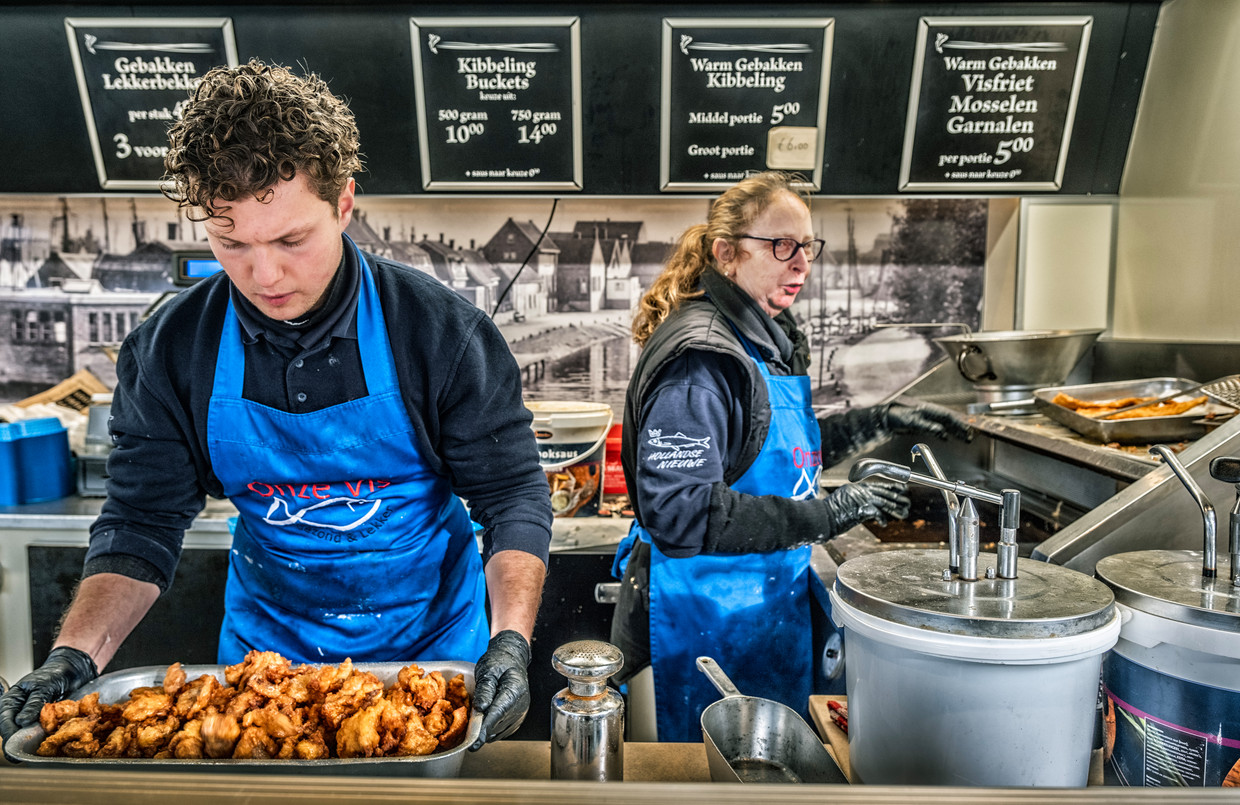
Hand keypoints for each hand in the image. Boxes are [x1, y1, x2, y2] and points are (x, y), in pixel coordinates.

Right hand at [0, 646, 97, 745]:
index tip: (14, 744)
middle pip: (11, 731)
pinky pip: (38, 733)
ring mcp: (28, 718)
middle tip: (24, 755)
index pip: (4, 720)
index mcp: (10, 701)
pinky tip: (48, 745)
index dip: (8, 734)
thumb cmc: (52, 676)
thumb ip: (33, 704)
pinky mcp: (39, 723)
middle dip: (17, 743)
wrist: (69, 672)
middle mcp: (16, 712)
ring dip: (30, 742)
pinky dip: (42, 739)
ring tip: (36, 752)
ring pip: (24, 735)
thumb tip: (21, 721)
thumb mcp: (43, 687)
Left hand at [468, 630, 530, 750]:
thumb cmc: (499, 662)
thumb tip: (480, 708)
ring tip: (475, 721)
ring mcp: (521, 713)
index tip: (473, 742)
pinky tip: (484, 722)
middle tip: (465, 728)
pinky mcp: (517, 718)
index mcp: (514, 691)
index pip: (497, 714)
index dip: (484, 729)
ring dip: (486, 731)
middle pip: (497, 726)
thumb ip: (485, 689)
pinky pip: (503, 731)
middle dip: (481, 730)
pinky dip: (492, 730)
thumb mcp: (488, 670)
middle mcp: (521, 705)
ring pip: (499, 732)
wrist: (512, 659)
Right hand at [822, 480, 910, 529]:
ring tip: (904, 513)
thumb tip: (867, 508)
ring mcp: (861, 499)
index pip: (878, 486)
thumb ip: (856, 501)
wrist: (820, 518)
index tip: (901, 489)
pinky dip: (882, 519)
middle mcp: (860, 491)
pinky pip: (878, 513)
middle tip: (907, 502)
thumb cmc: (828, 513)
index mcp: (856, 488)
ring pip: (885, 502)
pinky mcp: (862, 509)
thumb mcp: (843, 501)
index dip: (892, 488)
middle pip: (884, 492)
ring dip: (896, 509)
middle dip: (898, 498)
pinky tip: (884, 523)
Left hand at [884, 404, 973, 441]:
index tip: (966, 431)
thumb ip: (928, 426)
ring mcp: (928, 418)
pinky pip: (939, 428)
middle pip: (950, 420)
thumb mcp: (912, 422)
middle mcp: (930, 413)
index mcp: (929, 410)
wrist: (886, 418)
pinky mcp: (924, 423)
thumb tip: (942, 432)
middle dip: (961, 428)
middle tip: (970, 437)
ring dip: (955, 431)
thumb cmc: (897, 416)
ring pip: (946, 424)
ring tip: (965, 438)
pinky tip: (948, 437)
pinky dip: (946, 433)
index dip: (959, 424)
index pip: (949, 417)